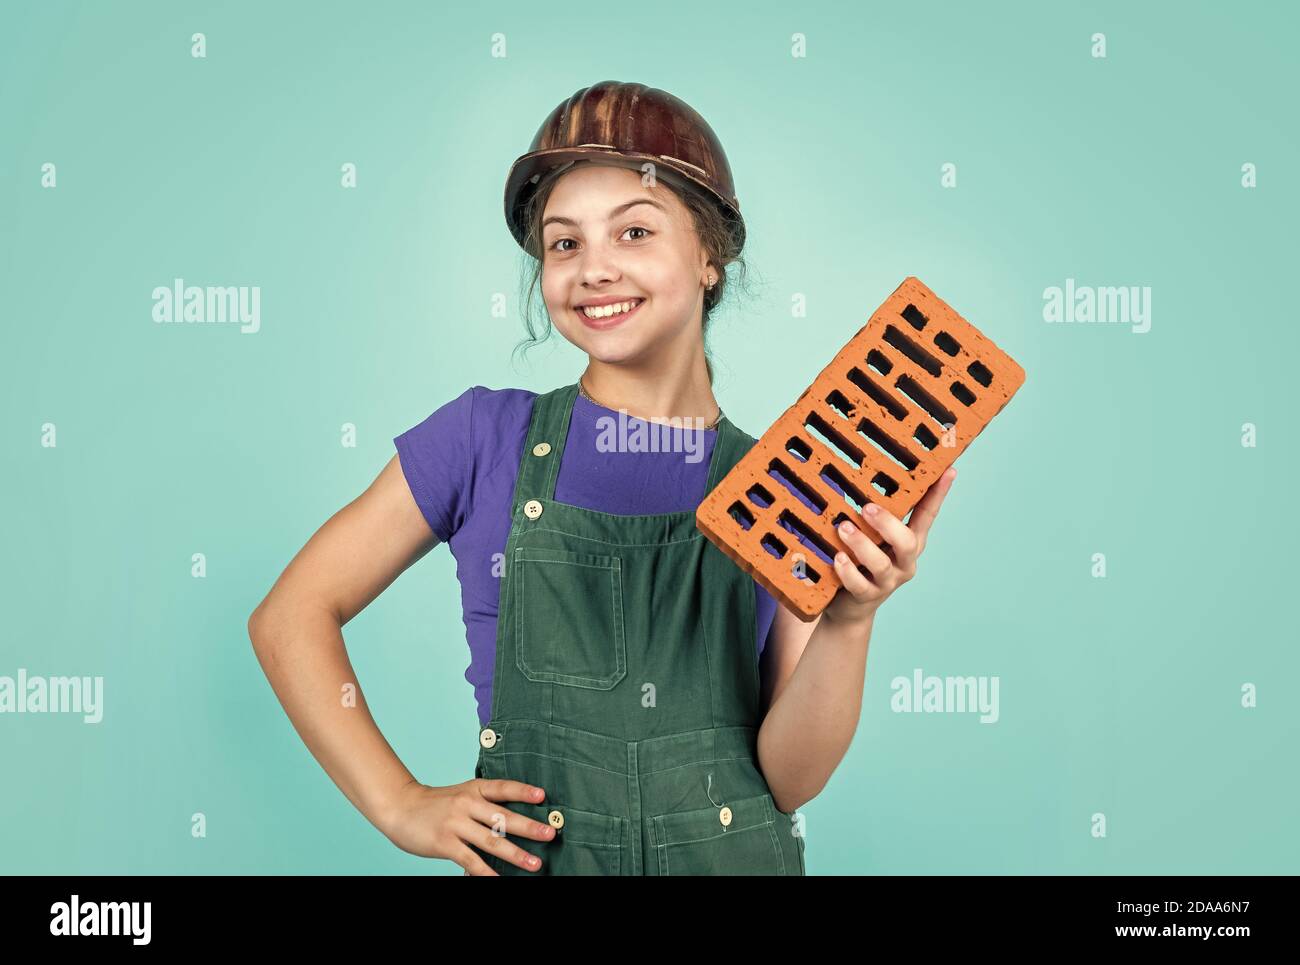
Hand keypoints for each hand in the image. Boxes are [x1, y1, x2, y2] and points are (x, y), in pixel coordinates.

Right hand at [378, 777, 557, 874]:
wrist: (400, 807)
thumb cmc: (436, 804)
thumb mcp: (461, 793)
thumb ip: (484, 803)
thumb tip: (512, 822)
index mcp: (474, 789)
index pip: (503, 788)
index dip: (523, 791)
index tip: (543, 797)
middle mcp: (467, 804)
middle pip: (503, 816)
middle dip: (529, 827)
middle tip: (550, 834)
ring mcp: (456, 823)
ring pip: (491, 840)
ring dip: (516, 854)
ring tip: (535, 864)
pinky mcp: (445, 843)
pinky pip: (470, 860)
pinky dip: (486, 872)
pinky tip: (499, 879)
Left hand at [823, 466, 957, 625]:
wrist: (849, 605)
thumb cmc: (861, 560)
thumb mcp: (871, 535)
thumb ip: (872, 514)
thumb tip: (859, 474)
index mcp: (910, 541)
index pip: (928, 515)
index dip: (938, 494)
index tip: (948, 470)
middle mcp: (904, 561)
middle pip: (908, 542)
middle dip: (888, 524)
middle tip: (867, 508)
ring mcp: (887, 581)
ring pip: (881, 564)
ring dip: (862, 544)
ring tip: (844, 528)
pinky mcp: (867, 596)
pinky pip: (859, 585)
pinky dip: (848, 571)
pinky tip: (838, 558)